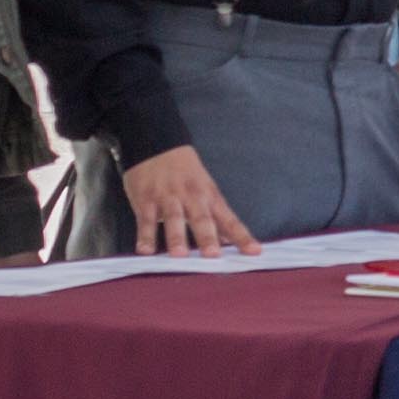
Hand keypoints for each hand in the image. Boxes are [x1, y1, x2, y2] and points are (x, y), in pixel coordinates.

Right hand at [124, 146, 257, 256]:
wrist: (157, 143)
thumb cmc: (185, 172)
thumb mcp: (206, 190)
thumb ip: (216, 218)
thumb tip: (231, 242)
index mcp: (210, 197)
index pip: (229, 220)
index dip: (241, 236)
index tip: (254, 251)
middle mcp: (191, 197)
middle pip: (201, 218)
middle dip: (208, 237)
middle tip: (213, 255)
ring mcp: (168, 198)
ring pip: (173, 218)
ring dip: (176, 236)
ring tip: (179, 255)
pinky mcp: (145, 200)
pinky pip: (145, 219)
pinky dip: (145, 235)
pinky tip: (145, 250)